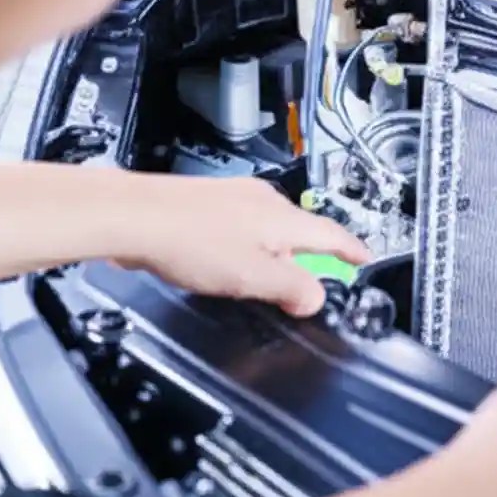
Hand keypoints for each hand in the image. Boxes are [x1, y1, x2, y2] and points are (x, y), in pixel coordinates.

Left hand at [119, 176, 370, 316]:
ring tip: (259, 284)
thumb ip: (291, 288)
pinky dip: (242, 249)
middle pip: (299, 231)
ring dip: (270, 256)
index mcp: (282, 217)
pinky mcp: (204, 204)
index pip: (331, 234)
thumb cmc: (188, 240)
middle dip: (305, 260)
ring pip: (266, 230)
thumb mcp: (252, 277)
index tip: (363, 260)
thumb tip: (314, 297)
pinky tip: (222, 266)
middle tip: (306, 289)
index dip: (351, 251)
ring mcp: (231, 199)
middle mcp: (261, 201)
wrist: (133, 217)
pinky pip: (238, 229)